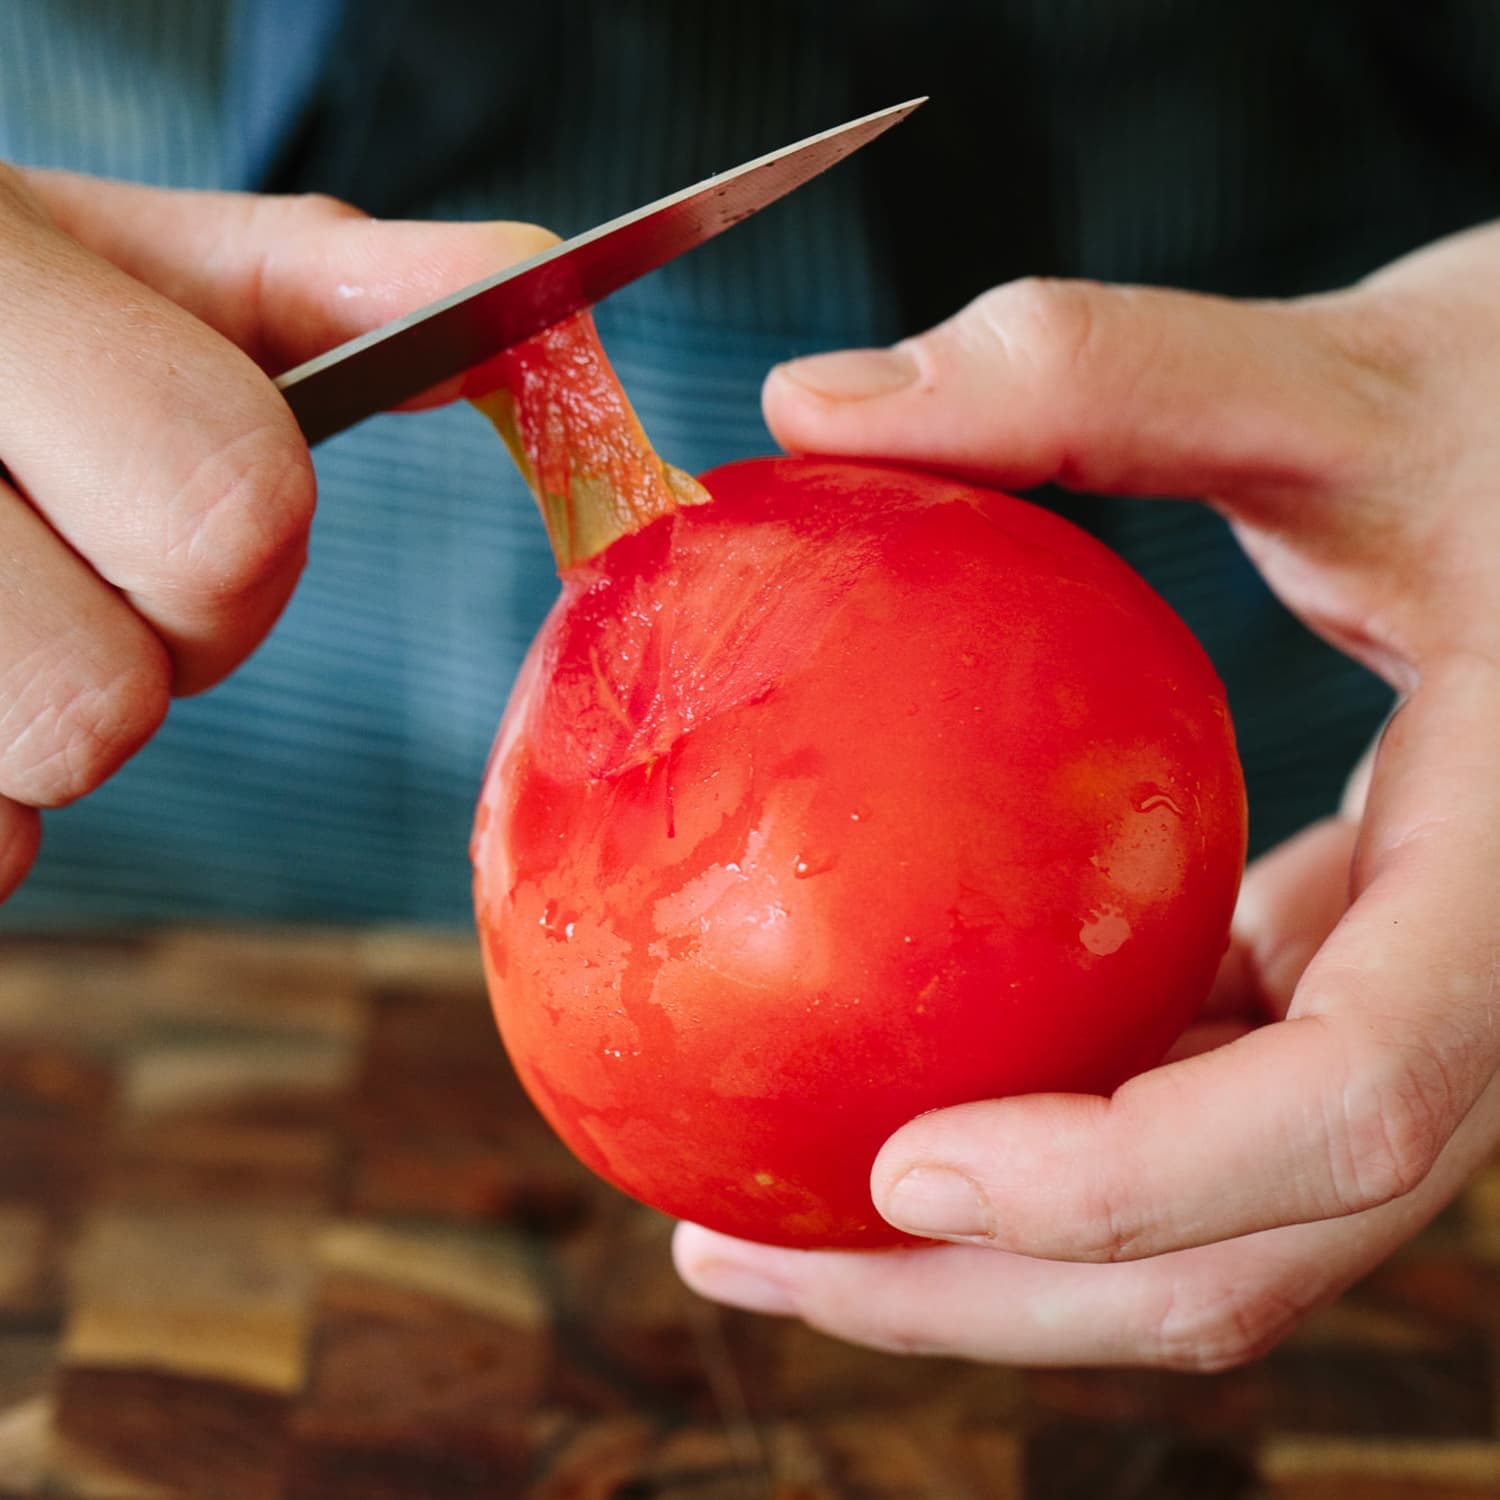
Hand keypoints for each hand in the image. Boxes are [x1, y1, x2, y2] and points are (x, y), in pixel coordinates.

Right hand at [0, 167, 551, 901]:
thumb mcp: (115, 263)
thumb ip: (320, 283)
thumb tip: (526, 274)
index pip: (231, 509)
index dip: (249, 564)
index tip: (193, 522)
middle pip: (113, 696)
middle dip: (145, 661)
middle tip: (75, 576)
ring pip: (34, 769)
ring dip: (42, 729)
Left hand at [674, 224, 1499, 1368]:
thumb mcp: (1352, 382)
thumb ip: (1096, 373)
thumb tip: (810, 405)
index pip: (1355, 1106)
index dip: (1128, 1187)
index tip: (898, 1172)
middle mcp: (1486, 991)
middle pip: (1253, 1248)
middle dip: (994, 1296)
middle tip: (744, 1253)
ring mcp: (1426, 1006)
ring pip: (1224, 1219)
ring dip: (998, 1253)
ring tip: (776, 1214)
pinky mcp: (1358, 970)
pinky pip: (1200, 1096)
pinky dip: (1055, 1126)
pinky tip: (917, 1068)